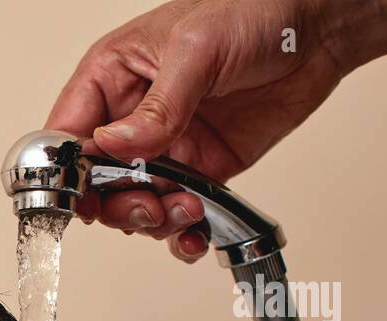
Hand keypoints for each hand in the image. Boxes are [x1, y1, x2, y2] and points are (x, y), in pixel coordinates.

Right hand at [50, 0, 346, 261]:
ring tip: (186, 208)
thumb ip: (156, 105)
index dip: (66, 169)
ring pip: (134, 204)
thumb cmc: (253, 11)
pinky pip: (177, 212)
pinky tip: (194, 233)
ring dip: (153, 219)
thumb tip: (112, 145)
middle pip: (96, 181)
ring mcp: (165, 147)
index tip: (83, 196)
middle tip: (147, 204)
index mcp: (112, 76)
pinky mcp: (200, 169)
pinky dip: (181, 232)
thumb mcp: (197, 49)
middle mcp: (131, 117)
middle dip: (116, 204)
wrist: (320, 28)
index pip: (67, 131)